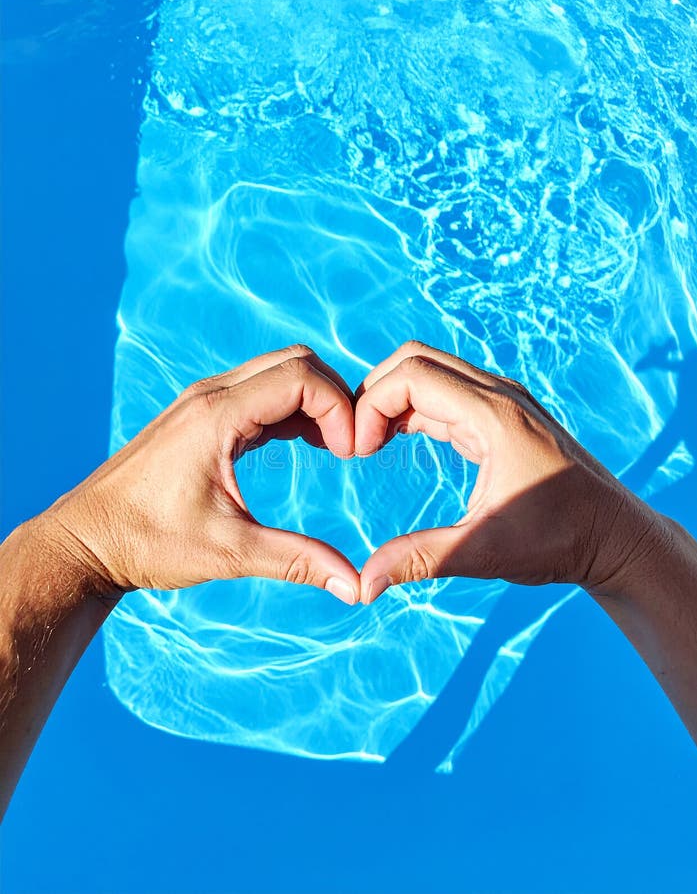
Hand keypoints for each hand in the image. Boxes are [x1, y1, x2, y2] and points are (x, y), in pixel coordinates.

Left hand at [41, 345, 359, 603]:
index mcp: (217, 416)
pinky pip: (259, 392)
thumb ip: (297, 561)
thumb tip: (355, 587)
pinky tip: (307, 443)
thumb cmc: (146, 543)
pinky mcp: (201, 415)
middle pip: (295, 362)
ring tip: (335, 447)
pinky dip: (291, 408)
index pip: (302, 378)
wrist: (87, 541)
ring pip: (278, 372)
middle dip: (334, 396)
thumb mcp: (229, 553)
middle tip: (349, 447)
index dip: (340, 409)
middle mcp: (210, 396)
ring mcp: (203, 402)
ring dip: (314, 400)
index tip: (351, 454)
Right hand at [354, 341, 651, 603]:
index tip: (358, 452)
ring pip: (433, 372)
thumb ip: (418, 560)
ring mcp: (505, 401)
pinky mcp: (505, 414)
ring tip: (369, 443)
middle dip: (375, 392)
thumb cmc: (560, 540)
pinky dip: (416, 408)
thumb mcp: (483, 551)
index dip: (371, 405)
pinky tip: (398, 439)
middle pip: (418, 360)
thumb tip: (363, 584)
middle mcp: (500, 396)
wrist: (614, 537)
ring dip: (394, 398)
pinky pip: (448, 392)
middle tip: (356, 441)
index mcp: (494, 416)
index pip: (413, 376)